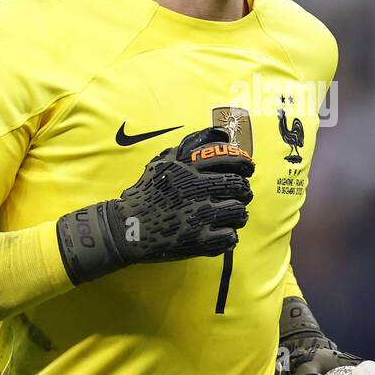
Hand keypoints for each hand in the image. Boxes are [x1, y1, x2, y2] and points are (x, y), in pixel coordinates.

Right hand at [57, 127, 253, 283]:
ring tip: (234, 215)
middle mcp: (195, 190)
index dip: (244, 164)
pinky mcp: (197, 240)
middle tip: (241, 194)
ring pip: (238, 211)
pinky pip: (229, 236)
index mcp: (188, 170)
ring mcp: (198, 216)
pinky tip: (223, 233)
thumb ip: (187, 149)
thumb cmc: (146, 193)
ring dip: (239, 214)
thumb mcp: (162, 163)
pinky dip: (229, 235)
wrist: (127, 227)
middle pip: (238, 186)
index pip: (229, 159)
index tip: (248, 169)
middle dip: (244, 190)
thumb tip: (218, 134)